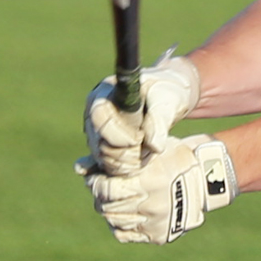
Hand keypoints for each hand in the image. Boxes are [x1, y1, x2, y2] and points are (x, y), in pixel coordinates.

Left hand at [75, 133, 236, 243]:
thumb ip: (113, 157)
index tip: (97, 178)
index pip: (107, 190)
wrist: (206, 180)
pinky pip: (125, 234)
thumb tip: (79, 167)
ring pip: (114, 222)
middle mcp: (153, 204)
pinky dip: (119, 224)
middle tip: (103, 188)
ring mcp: (156, 222)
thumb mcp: (149, 148)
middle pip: (107, 207)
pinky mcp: (159, 235)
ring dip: (109, 210)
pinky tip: (125, 212)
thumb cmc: (172, 158)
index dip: (96, 184)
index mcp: (150, 180)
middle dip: (100, 197)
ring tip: (115, 199)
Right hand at [82, 55, 200, 175]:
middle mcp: (92, 113)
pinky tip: (142, 160)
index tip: (140, 139)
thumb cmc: (165, 92)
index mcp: (104, 93)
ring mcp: (94, 131)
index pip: (99, 117)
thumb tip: (155, 147)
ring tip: (149, 151)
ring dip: (128, 163)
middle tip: (149, 148)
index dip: (118, 134)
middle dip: (127, 152)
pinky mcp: (100, 146)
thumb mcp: (167, 100)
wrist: (164, 99)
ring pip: (103, 158)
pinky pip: (107, 166)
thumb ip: (160, 120)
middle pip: (99, 143)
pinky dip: (125, 168)